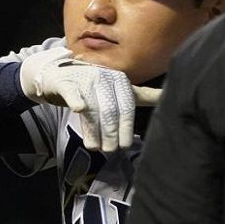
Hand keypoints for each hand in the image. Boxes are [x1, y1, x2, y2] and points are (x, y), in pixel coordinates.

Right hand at [19, 47, 140, 151]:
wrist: (58, 73)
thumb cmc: (91, 85)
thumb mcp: (117, 88)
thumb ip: (141, 95)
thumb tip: (166, 96)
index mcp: (119, 79)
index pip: (126, 106)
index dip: (126, 128)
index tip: (125, 145)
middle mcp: (103, 76)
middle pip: (110, 110)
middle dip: (111, 133)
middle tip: (110, 150)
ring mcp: (83, 78)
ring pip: (91, 108)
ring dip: (94, 130)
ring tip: (95, 147)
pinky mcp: (64, 82)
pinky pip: (72, 92)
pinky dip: (76, 100)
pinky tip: (79, 109)